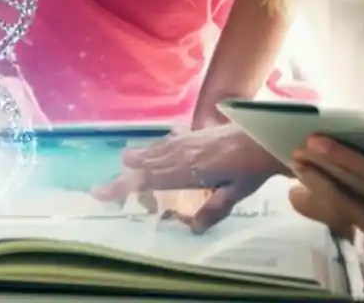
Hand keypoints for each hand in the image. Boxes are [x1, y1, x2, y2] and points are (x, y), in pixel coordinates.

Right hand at [90, 124, 282, 231]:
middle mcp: (180, 152)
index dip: (121, 186)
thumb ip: (214, 209)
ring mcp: (184, 140)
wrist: (265, 134)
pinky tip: (156, 154)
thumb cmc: (252, 167)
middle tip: (118, 190)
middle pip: (142, 164)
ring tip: (130, 170)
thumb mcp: (236, 193)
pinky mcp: (190, 134)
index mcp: (188, 169)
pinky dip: (153, 152)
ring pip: (151, 151)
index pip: (147, 179)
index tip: (98, 192)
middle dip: (126, 178)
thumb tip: (192, 229)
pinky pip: (163, 143)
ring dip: (139, 163)